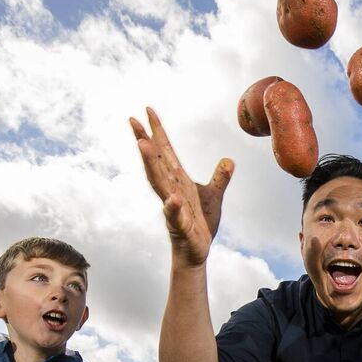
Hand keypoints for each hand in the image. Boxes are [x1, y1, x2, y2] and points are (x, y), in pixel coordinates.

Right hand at [131, 107, 234, 267]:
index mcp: (178, 180)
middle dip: (144, 141)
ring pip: (158, 183)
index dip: (158, 131)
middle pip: (156, 161)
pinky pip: (175, 215)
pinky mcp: (180, 226)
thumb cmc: (201, 223)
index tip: (148, 110)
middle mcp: (171, 189)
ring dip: (150, 164)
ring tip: (143, 144)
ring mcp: (172, 206)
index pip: (166, 151)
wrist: (197, 251)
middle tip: (133, 120)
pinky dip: (172, 208)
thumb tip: (229, 160)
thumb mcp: (213, 196)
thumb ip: (220, 178)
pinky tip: (171, 200)